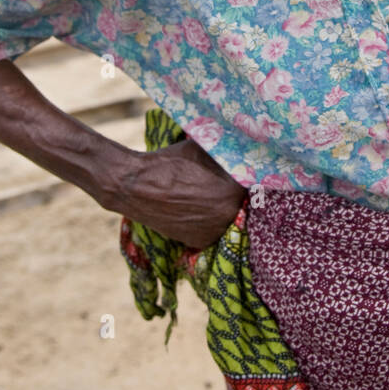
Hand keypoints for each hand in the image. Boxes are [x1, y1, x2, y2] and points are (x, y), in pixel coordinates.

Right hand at [100, 136, 246, 247]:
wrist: (136, 186)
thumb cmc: (170, 162)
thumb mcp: (203, 148)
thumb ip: (226, 151)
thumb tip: (244, 148)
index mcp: (233, 189)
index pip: (252, 181)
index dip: (246, 173)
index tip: (241, 168)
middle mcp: (229, 214)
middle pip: (241, 200)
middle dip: (234, 191)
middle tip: (221, 181)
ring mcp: (215, 231)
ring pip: (228, 216)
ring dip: (223, 207)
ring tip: (206, 193)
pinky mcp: (200, 242)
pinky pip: (214, 228)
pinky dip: (209, 219)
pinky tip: (197, 206)